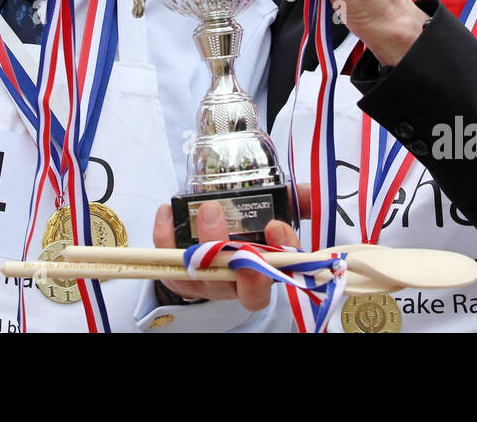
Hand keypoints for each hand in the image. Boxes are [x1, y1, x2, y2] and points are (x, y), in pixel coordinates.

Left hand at [150, 194, 307, 310]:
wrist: (210, 258)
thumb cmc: (248, 238)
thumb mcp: (273, 222)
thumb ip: (296, 206)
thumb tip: (310, 191)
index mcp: (265, 273)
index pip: (278, 275)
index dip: (280, 255)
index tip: (276, 225)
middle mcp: (236, 284)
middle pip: (240, 283)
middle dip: (233, 252)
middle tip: (222, 214)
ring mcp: (206, 283)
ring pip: (204, 273)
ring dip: (203, 242)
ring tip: (205, 208)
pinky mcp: (179, 278)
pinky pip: (169, 261)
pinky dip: (165, 235)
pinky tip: (167, 211)